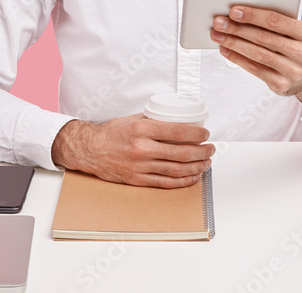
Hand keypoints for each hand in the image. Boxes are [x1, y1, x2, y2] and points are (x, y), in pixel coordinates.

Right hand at [51, 114, 214, 187]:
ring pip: (176, 170)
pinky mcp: (138, 180)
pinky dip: (182, 181)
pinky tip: (192, 176)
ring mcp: (140, 167)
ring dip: (195, 167)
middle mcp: (142, 148)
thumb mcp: (133, 119)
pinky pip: (165, 183)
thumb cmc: (112, 133)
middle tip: (210, 149)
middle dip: (201, 151)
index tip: (205, 133)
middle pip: (180, 153)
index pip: (177, 131)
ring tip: (206, 162)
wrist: (91, 150)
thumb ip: (154, 120)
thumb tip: (178, 119)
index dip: (196, 133)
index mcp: (142, 129)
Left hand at [211, 5, 301, 106]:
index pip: (276, 21)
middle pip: (263, 38)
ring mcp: (293, 71)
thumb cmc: (295, 46)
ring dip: (234, 43)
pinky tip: (226, 50)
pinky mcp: (281, 85)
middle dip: (237, 29)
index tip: (234, 11)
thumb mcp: (294, 31)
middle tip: (219, 23)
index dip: (253, 15)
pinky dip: (237, 58)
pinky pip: (255, 69)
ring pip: (257, 54)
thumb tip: (239, 13)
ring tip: (218, 35)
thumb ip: (275, 22)